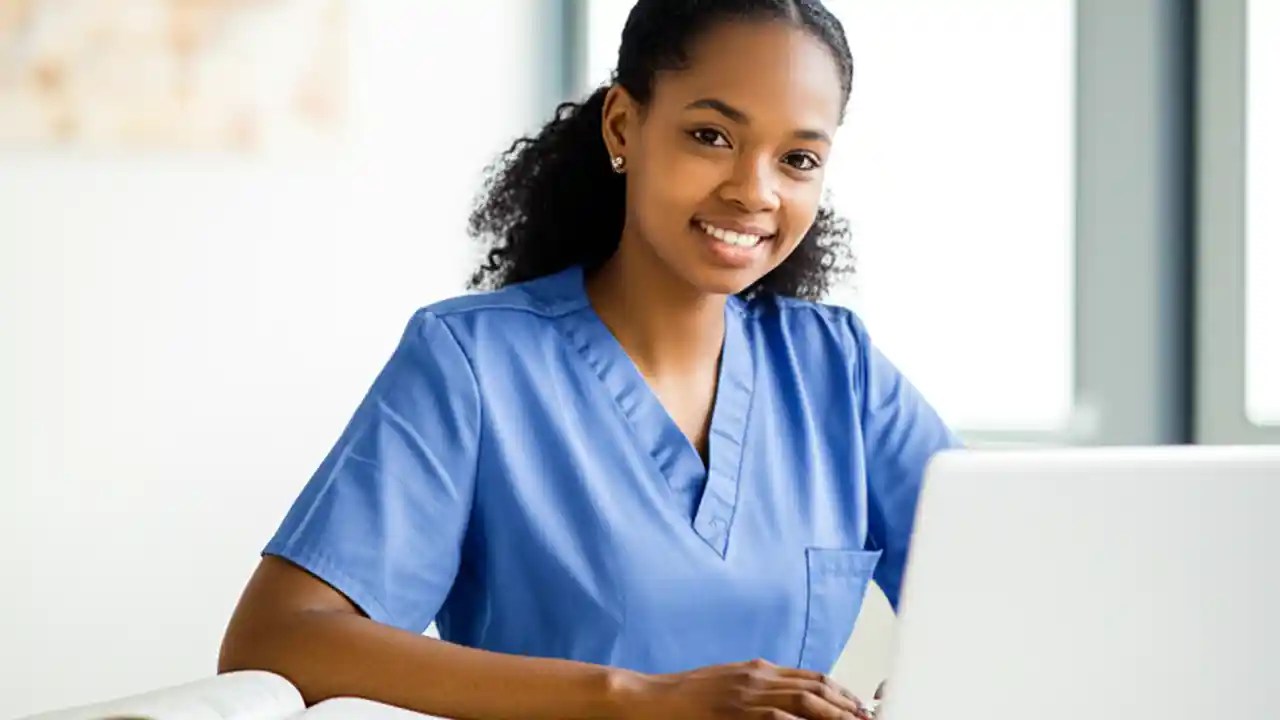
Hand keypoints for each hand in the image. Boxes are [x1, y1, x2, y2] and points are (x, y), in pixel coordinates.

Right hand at [619, 657, 873, 719]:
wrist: (647, 698)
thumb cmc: (684, 695)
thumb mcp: (727, 682)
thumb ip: (757, 686)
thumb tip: (786, 698)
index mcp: (757, 669)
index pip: (811, 677)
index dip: (839, 691)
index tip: (857, 706)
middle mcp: (757, 677)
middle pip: (814, 688)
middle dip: (845, 704)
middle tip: (867, 719)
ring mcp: (746, 695)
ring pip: (803, 702)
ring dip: (833, 714)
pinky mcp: (735, 712)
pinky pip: (777, 718)